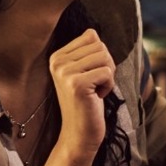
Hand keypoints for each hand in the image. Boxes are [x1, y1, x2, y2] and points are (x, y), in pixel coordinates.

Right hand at [48, 30, 114, 157]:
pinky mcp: (77, 84)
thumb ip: (87, 51)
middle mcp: (57, 62)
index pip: (92, 36)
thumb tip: (93, 32)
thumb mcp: (83, 71)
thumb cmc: (87, 101)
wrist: (79, 133)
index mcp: (57, 56)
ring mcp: (65, 73)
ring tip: (96, 90)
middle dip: (106, 65)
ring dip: (108, 75)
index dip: (100, 56)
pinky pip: (107, 72)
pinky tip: (97, 97)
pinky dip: (109, 85)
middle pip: (100, 45)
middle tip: (95, 85)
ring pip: (105, 56)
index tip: (91, 75)